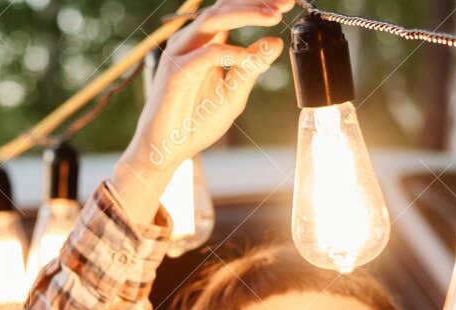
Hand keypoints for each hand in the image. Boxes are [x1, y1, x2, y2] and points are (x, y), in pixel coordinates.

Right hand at [112, 0, 290, 221]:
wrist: (167, 149)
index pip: (232, 11)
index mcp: (206, 43)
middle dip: (256, 2)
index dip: (258, 3)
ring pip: (212, 21)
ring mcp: (180, 55)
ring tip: (272, 17)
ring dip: (245, 14)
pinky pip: (204, 55)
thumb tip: (275, 42)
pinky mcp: (175, 74)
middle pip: (223, 8)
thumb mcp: (233, 94)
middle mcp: (191, 42)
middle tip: (284, 3)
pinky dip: (229, 53)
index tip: (288, 3)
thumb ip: (251, 68)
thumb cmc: (195, 122)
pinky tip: (248, 57)